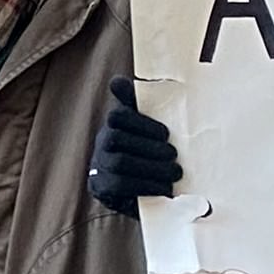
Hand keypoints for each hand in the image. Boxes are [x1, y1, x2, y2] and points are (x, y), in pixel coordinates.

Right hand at [86, 76, 181, 213]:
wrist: (146, 192)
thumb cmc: (155, 154)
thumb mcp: (153, 129)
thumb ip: (144, 105)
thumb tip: (117, 81)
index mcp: (114, 124)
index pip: (118, 115)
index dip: (141, 123)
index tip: (166, 133)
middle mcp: (102, 142)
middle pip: (116, 138)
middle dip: (149, 147)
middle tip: (174, 155)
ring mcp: (98, 165)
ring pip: (119, 162)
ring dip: (151, 168)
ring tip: (175, 172)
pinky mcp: (100, 187)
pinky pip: (118, 185)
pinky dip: (144, 186)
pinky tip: (164, 188)